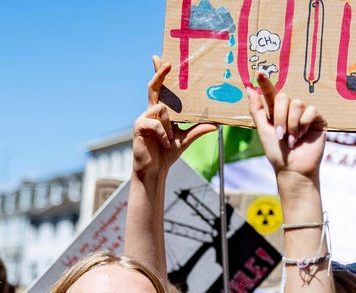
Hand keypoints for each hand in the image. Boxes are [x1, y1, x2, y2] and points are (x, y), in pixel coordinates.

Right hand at [132, 57, 216, 179]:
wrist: (154, 170)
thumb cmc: (166, 153)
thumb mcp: (186, 140)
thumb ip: (198, 130)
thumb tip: (216, 125)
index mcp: (161, 111)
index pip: (160, 89)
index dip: (159, 73)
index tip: (161, 58)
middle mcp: (151, 111)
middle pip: (154, 87)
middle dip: (160, 74)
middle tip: (167, 63)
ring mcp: (144, 118)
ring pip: (161, 108)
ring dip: (168, 122)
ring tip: (171, 138)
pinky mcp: (139, 127)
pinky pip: (156, 124)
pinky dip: (164, 134)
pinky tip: (166, 143)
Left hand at [246, 73, 325, 183]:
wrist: (294, 168)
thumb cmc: (277, 153)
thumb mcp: (263, 130)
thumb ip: (257, 110)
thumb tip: (249, 89)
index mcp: (276, 112)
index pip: (271, 93)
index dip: (265, 83)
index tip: (259, 73)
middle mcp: (290, 110)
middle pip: (283, 97)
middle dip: (280, 116)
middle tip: (280, 134)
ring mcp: (305, 113)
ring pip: (297, 104)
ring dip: (292, 124)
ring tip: (291, 140)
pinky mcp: (317, 118)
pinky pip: (310, 110)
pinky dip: (304, 124)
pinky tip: (303, 136)